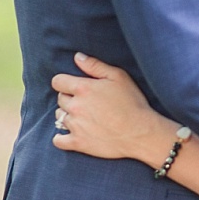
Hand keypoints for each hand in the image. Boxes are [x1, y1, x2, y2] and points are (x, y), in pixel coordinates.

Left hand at [51, 53, 177, 165]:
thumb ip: (95, 65)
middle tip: (85, 102)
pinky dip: (61, 138)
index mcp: (83, 88)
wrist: (140, 133)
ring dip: (68, 115)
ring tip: (82, 117)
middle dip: (70, 98)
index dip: (64, 82)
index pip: (58, 81)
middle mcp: (75, 106)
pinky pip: (58, 140)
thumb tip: (77, 57)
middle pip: (60, 99)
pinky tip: (68, 134)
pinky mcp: (78, 143)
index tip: (72, 86)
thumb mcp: (118, 76)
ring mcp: (75, 126)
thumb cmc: (132, 103)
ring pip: (59, 117)